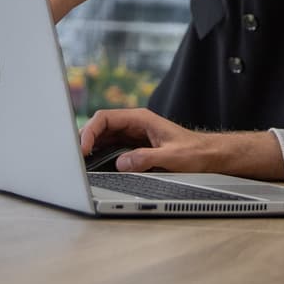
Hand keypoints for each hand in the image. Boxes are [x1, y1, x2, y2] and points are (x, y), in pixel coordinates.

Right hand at [79, 107, 209, 173]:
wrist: (209, 155)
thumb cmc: (195, 152)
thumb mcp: (172, 157)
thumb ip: (147, 159)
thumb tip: (121, 163)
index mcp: (141, 118)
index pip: (105, 118)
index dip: (89, 131)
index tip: (83, 149)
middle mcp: (134, 124)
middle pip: (100, 126)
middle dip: (84, 139)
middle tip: (74, 158)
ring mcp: (133, 135)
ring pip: (103, 137)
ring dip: (90, 148)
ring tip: (79, 163)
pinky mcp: (134, 147)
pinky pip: (110, 148)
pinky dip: (99, 155)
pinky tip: (93, 165)